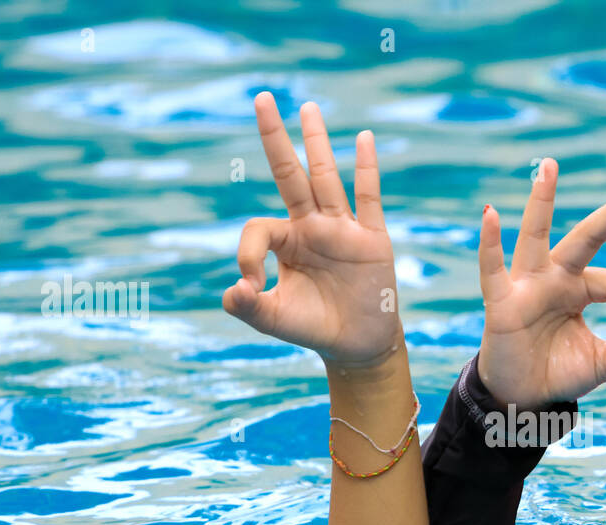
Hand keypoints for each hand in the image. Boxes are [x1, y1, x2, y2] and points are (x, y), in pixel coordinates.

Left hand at [222, 92, 401, 367]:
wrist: (356, 346)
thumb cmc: (312, 328)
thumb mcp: (272, 320)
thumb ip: (247, 306)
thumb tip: (234, 289)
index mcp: (285, 242)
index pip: (259, 228)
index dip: (247, 253)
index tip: (249, 285)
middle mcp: (311, 226)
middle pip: (290, 174)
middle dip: (275, 137)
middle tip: (261, 97)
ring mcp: (342, 228)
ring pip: (326, 178)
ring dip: (316, 142)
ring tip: (307, 107)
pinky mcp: (371, 238)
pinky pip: (368, 197)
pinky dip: (366, 168)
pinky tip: (363, 139)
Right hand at [477, 158, 605, 407]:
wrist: (521, 397)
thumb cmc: (558, 372)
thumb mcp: (598, 367)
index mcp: (581, 289)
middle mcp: (556, 278)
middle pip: (585, 238)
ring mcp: (527, 285)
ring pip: (535, 236)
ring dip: (542, 201)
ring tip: (549, 167)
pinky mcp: (500, 301)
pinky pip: (493, 268)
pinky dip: (489, 243)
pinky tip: (490, 214)